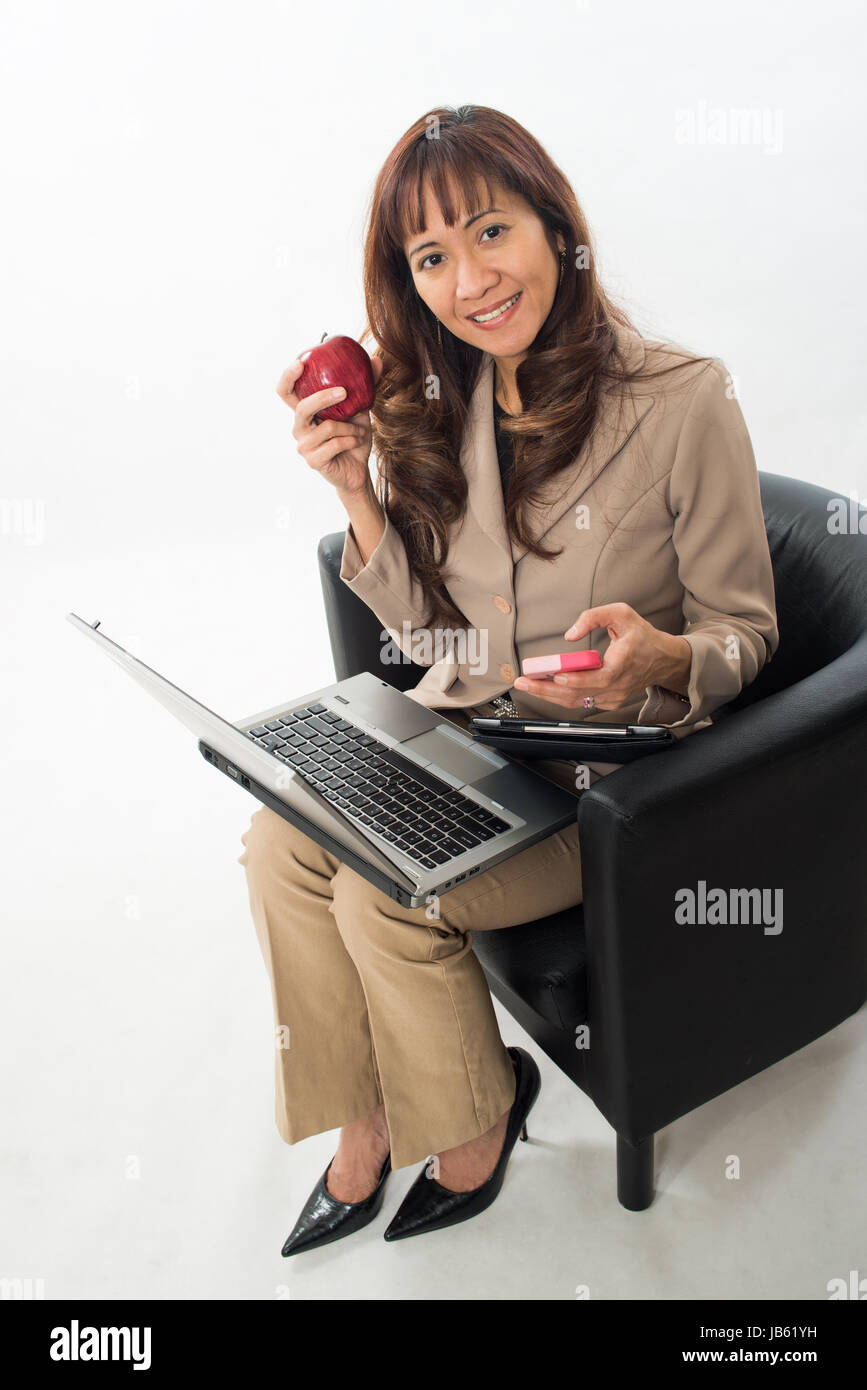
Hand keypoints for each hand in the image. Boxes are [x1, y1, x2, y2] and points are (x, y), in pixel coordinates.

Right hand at [276, 354, 384, 495]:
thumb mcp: (360, 409)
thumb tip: (377, 360)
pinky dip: (351, 440)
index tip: (300, 362)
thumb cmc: (353, 437)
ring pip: (327, 427)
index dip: (288, 377)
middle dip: (323, 397)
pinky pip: (335, 444)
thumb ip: (365, 386)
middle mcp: (299, 428)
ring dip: (350, 428)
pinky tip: (356, 442)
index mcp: (305, 413)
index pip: (286, 392)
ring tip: (359, 432)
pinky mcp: (313, 461)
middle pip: (302, 408)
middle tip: (344, 392)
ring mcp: (304, 446)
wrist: (358, 469)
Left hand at [513, 602, 690, 711]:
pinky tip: (543, 687)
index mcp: (624, 664)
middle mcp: (618, 686)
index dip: (576, 680)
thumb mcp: (622, 613)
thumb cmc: (642, 636)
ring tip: (527, 685)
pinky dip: (561, 696)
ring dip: (549, 695)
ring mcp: (614, 697)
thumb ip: (594, 617)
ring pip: (577, 702)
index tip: (555, 676)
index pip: (599, 678)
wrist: (663, 659)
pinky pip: (581, 702)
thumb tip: (569, 634)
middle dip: (547, 690)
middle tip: (523, 682)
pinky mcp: (609, 701)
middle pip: (579, 694)